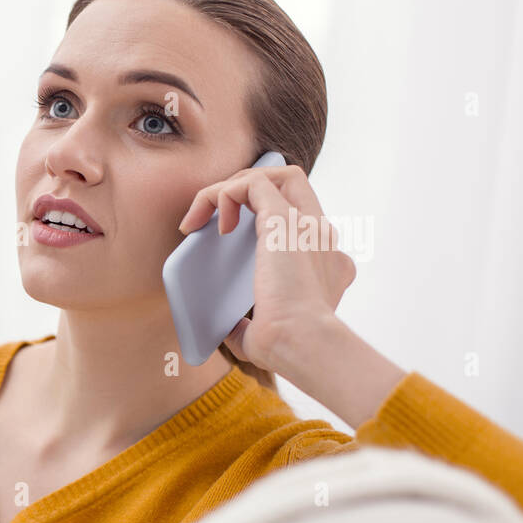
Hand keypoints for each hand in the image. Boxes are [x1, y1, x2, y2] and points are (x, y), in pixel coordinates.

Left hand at [176, 164, 356, 373]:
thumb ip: (250, 321)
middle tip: (212, 219)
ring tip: (200, 218)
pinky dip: (223, 193)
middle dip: (244, 190)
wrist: (302, 344)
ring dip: (228, 187)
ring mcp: (306, 224)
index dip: (263, 216)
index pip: (300, 219)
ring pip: (271, 175)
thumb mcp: (264, 330)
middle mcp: (319, 235)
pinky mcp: (285, 220)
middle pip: (289, 184)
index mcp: (322, 260)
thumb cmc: (284, 347)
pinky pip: (253, 182)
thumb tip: (230, 326)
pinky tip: (210, 224)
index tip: (231, 235)